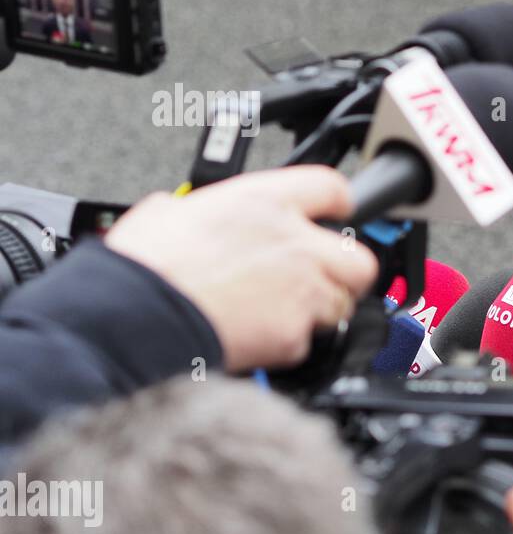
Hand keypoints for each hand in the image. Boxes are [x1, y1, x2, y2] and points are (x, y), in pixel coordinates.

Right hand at [105, 166, 377, 371]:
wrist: (133, 317)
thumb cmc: (143, 266)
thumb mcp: (168, 212)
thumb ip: (204, 210)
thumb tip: (190, 214)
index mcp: (264, 202)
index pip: (332, 188)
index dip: (338, 205)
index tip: (336, 217)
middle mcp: (293, 241)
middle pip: (359, 258)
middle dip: (345, 274)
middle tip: (321, 282)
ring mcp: (301, 288)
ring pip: (342, 304)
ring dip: (320, 312)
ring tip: (280, 314)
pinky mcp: (295, 332)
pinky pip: (309, 342)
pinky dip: (288, 344)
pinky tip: (257, 337)